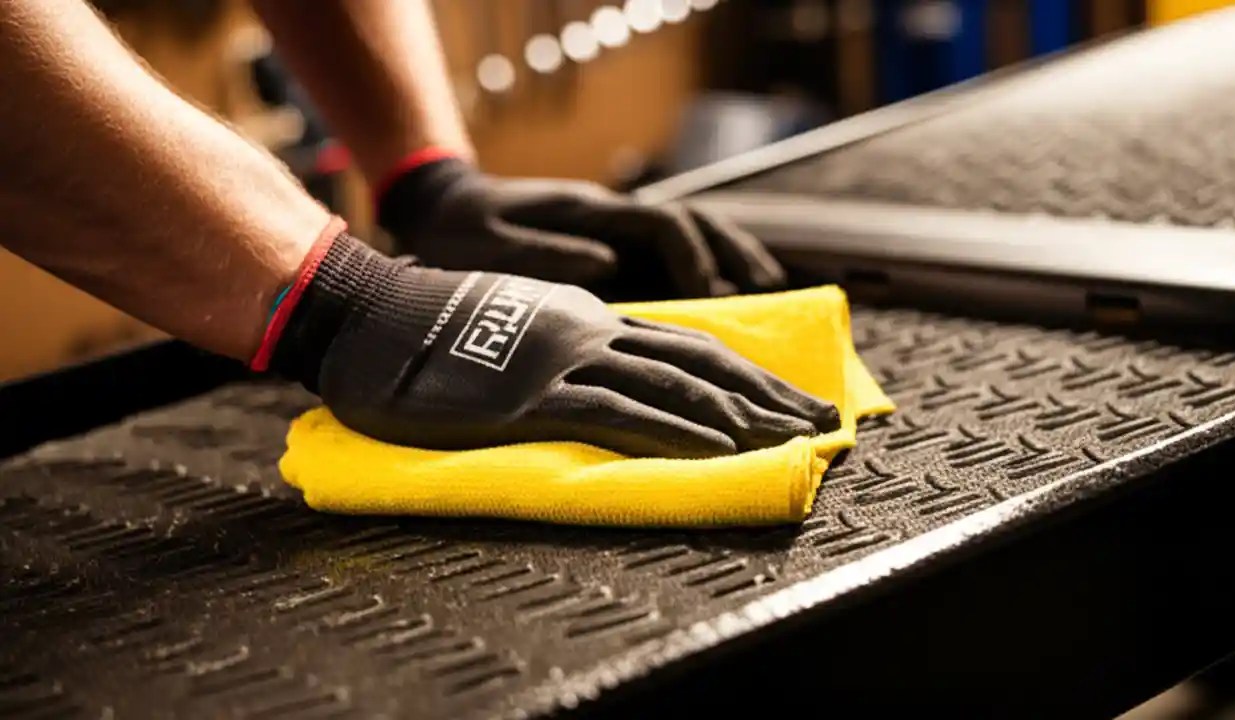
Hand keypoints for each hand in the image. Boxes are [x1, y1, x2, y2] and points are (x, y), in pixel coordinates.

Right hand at [266, 233, 838, 458]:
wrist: (368, 315)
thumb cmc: (428, 332)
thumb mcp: (513, 331)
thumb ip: (560, 352)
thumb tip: (600, 383)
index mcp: (588, 319)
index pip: (684, 345)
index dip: (744, 373)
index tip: (786, 398)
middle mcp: (591, 332)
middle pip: (700, 360)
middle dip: (767, 392)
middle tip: (823, 419)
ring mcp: (565, 361)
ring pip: (673, 384)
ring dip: (740, 414)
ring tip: (791, 438)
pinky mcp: (534, 395)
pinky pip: (619, 412)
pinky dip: (675, 430)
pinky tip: (718, 447)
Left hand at [375, 156, 786, 300]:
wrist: (442, 208)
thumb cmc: (461, 232)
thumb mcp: (489, 245)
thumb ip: (544, 253)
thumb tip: (606, 264)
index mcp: (591, 212)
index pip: (663, 224)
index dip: (693, 256)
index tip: (712, 292)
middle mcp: (616, 217)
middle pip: (696, 226)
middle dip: (736, 256)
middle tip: (771, 291)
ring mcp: (620, 232)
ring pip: (696, 237)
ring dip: (735, 259)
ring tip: (775, 292)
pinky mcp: (617, 252)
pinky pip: (676, 260)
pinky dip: (711, 273)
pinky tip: (733, 301)